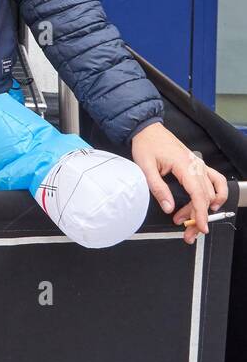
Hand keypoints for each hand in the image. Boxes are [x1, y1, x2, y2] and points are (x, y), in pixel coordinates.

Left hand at [130, 122, 228, 243]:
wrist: (147, 129)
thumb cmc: (146, 144)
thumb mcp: (145, 167)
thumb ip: (157, 188)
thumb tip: (168, 207)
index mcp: (185, 166)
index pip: (198, 195)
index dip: (200, 214)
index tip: (201, 227)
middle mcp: (196, 165)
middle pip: (205, 197)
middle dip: (198, 217)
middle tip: (188, 232)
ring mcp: (199, 165)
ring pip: (211, 192)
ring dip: (205, 208)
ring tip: (192, 221)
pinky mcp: (197, 165)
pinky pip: (215, 180)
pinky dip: (217, 193)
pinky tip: (211, 204)